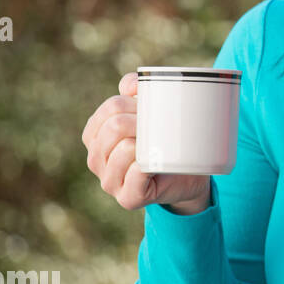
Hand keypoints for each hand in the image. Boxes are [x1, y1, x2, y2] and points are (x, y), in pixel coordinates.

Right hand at [81, 72, 210, 213]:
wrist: (188, 176)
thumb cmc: (166, 142)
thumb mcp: (152, 112)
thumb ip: (137, 90)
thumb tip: (130, 85)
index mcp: (95, 137)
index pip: (109, 109)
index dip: (135, 104)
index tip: (155, 110)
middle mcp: (96, 160)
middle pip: (114, 127)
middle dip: (143, 121)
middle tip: (163, 126)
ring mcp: (109, 181)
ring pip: (123, 149)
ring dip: (148, 142)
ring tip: (161, 145)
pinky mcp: (127, 198)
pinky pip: (135, 174)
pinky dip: (148, 164)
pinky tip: (157, 162)